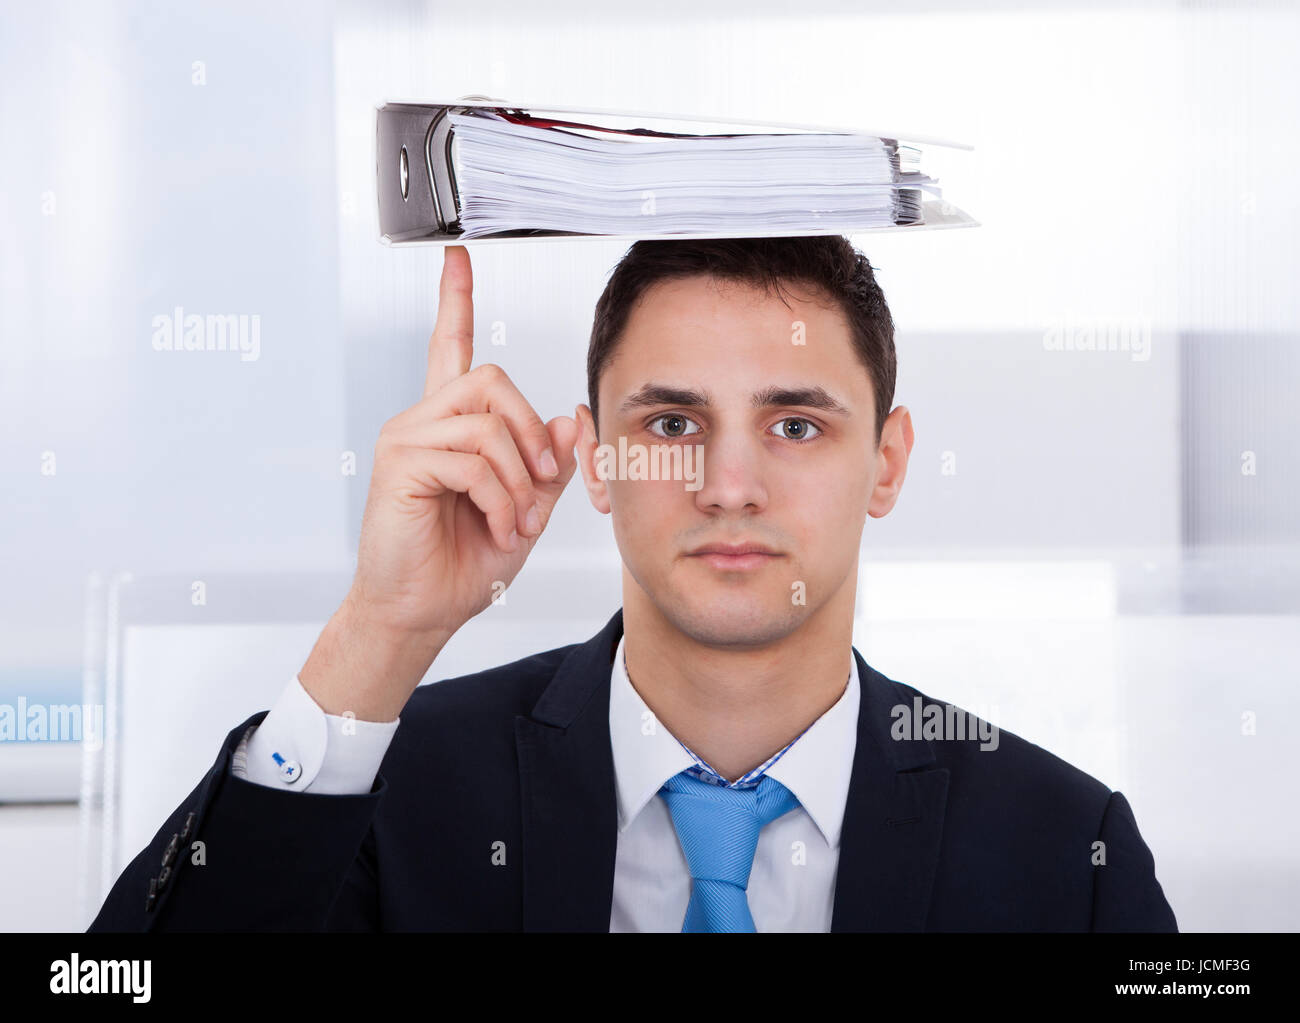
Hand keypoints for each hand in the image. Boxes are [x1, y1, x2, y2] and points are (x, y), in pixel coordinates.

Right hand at [301, 246, 579, 719]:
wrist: (421, 610)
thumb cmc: (464, 560)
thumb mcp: (527, 506)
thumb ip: (547, 462)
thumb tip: (569, 419)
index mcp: (451, 426)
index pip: (450, 348)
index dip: (454, 302)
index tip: (457, 258)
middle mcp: (424, 422)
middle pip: (493, 380)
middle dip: (533, 432)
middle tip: (542, 482)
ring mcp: (407, 440)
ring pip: (488, 423)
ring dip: (521, 478)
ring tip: (519, 518)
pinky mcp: (400, 464)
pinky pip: (472, 459)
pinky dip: (502, 498)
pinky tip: (500, 526)